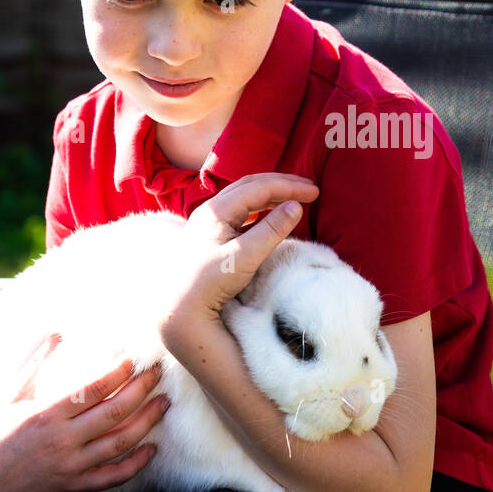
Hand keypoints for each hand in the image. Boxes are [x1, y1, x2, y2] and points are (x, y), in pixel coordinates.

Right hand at [0, 348, 169, 491]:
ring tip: (163, 404)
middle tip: (158, 374)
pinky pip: (111, 477)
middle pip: (114, 413)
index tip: (134, 359)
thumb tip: (55, 333)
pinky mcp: (72, 485)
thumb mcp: (10, 395)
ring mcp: (69, 465)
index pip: (93, 389)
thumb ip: (35, 364)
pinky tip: (151, 449)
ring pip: (119, 444)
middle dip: (142, 390)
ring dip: (147, 422)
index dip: (119, 373)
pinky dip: (135, 464)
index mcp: (46, 413)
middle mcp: (62, 439)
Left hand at [160, 172, 319, 343]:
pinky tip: (270, 216)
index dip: (289, 187)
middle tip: (309, 190)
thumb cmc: (208, 283)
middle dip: (282, 184)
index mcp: (217, 210)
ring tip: (294, 199)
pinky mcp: (211, 236)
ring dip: (271, 195)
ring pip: (245, 197)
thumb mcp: (244, 257)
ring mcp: (209, 222)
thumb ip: (271, 230)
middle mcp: (211, 210)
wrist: (178, 307)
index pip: (260, 187)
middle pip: (251, 185)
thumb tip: (296, 206)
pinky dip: (261, 209)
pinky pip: (240, 212)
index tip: (315, 192)